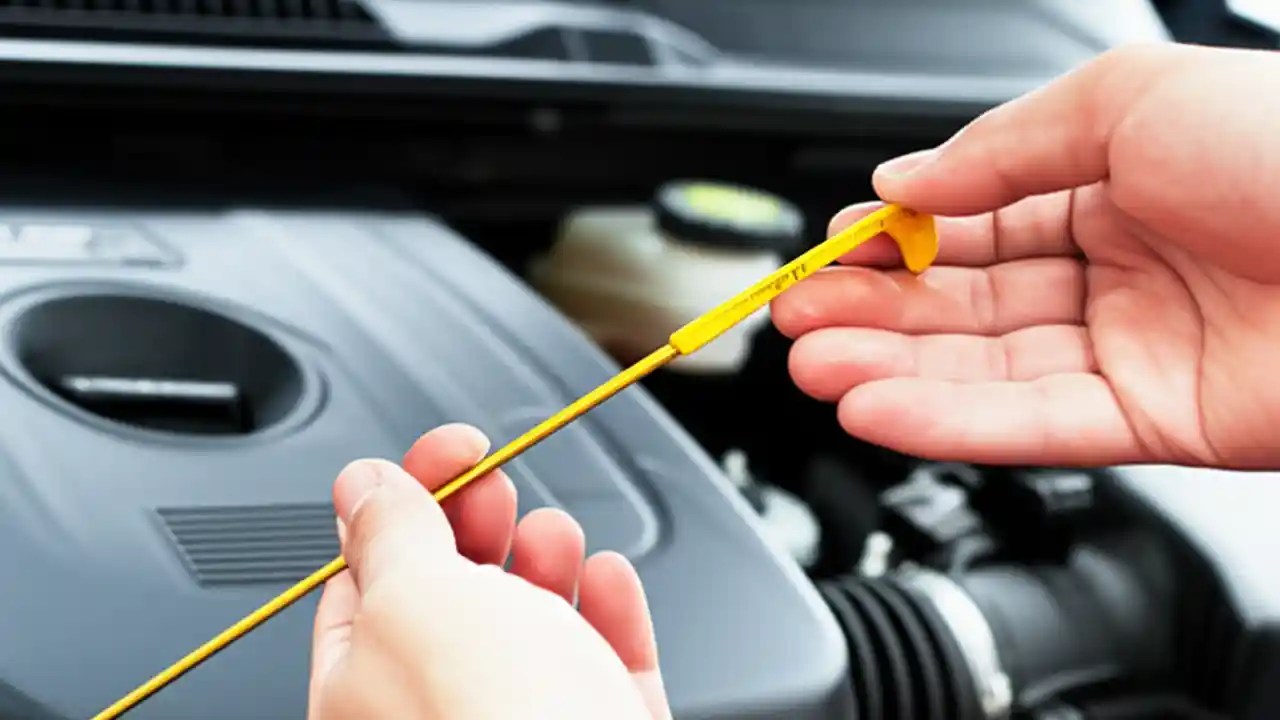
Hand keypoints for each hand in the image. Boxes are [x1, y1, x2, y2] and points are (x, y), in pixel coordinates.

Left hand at [307, 424, 669, 719]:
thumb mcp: (418, 599)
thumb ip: (390, 534)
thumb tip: (363, 485)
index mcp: (362, 689)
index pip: (367, 575)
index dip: (408, 497)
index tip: (452, 449)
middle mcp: (437, 713)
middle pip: (452, 594)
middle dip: (478, 523)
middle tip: (497, 481)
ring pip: (532, 625)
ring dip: (544, 560)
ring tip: (555, 535)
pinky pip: (603, 663)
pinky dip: (609, 611)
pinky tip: (609, 578)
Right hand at [772, 42, 1279, 468]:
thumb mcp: (1126, 97)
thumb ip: (996, 151)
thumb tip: (900, 186)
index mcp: (1112, 183)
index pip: (972, 224)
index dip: (893, 243)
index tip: (826, 254)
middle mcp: (1118, 269)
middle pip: (965, 303)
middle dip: (873, 314)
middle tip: (793, 321)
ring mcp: (1134, 349)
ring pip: (984, 370)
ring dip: (890, 371)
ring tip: (812, 366)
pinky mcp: (1156, 422)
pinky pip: (1033, 424)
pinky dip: (949, 421)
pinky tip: (878, 406)